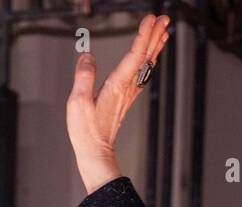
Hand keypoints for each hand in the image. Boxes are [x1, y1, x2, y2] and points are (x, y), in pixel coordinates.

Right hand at [65, 13, 170, 193]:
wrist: (96, 153)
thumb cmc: (86, 132)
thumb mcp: (77, 102)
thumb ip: (83, 76)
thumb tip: (87, 56)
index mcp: (117, 85)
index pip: (134, 55)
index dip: (144, 35)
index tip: (151, 19)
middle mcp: (126, 88)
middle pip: (145, 57)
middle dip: (155, 35)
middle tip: (163, 18)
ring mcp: (128, 94)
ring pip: (146, 66)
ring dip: (154, 47)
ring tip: (163, 32)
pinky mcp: (125, 100)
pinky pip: (141, 75)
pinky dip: (148, 62)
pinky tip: (150, 60)